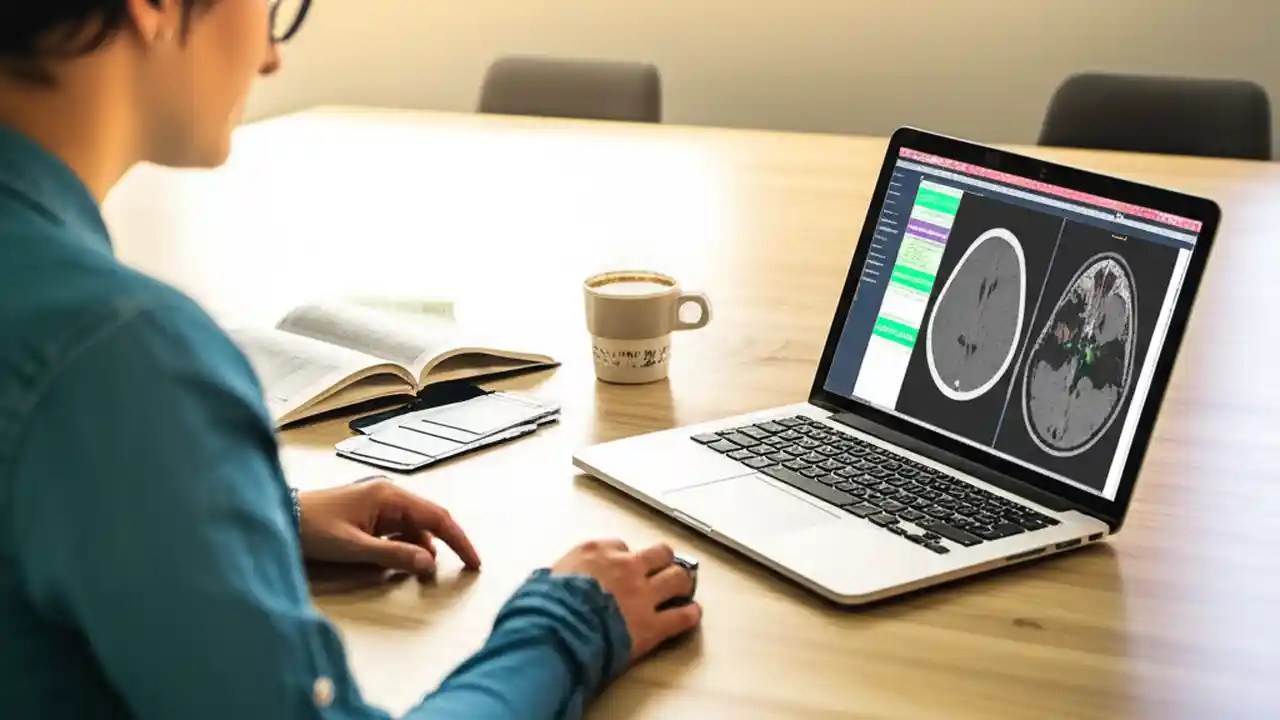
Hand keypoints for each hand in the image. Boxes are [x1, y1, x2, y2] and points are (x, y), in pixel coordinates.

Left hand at [298, 480, 481, 574]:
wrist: (280, 518)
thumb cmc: (313, 528)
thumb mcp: (355, 547)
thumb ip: (394, 555)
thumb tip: (429, 564)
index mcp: (389, 496)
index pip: (437, 517)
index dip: (459, 540)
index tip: (474, 562)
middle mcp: (388, 495)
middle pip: (429, 520)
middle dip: (447, 544)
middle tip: (464, 568)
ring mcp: (378, 504)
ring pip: (414, 527)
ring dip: (422, 549)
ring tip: (425, 573)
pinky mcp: (368, 514)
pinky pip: (397, 530)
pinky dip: (405, 547)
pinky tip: (403, 562)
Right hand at [552, 540, 701, 660]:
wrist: (556, 633)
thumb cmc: (544, 609)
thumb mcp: (542, 580)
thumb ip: (557, 576)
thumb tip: (549, 581)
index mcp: (596, 553)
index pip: (620, 545)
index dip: (624, 556)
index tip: (624, 563)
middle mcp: (625, 567)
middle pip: (659, 553)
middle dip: (662, 559)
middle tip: (664, 566)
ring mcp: (642, 594)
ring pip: (678, 577)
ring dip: (682, 582)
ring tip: (684, 587)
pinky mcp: (652, 624)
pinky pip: (682, 616)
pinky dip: (689, 615)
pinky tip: (691, 614)